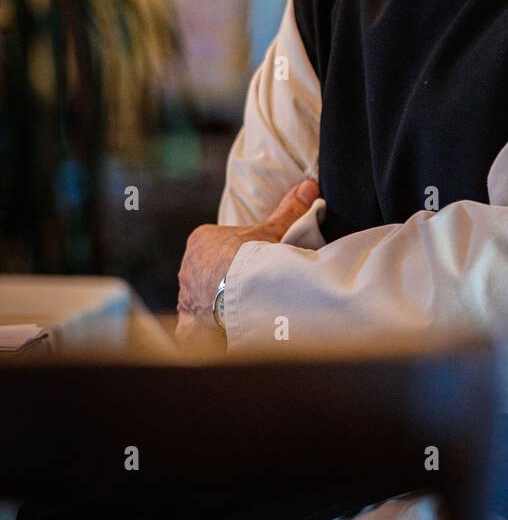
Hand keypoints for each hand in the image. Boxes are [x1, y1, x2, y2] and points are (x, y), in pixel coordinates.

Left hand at [176, 178, 320, 341]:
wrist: (239, 297)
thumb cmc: (253, 259)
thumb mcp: (276, 231)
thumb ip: (290, 209)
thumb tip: (309, 186)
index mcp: (202, 241)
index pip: (219, 244)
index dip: (239, 251)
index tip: (256, 260)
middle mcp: (187, 269)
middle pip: (209, 270)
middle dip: (225, 278)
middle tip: (252, 286)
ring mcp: (186, 299)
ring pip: (202, 299)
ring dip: (217, 304)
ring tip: (242, 310)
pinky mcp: (188, 325)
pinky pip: (196, 328)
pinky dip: (208, 331)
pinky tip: (224, 332)